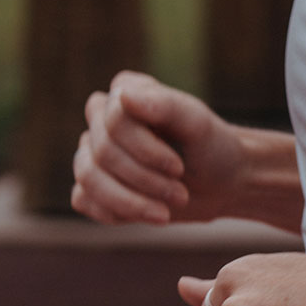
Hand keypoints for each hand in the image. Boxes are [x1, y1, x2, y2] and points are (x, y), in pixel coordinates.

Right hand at [71, 71, 246, 225]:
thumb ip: (164, 105)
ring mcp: (93, 152)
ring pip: (88, 179)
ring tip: (165, 213)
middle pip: (102, 153)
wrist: (221, 183)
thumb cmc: (210, 146)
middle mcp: (103, 120)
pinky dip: (117, 212)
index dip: (144, 149)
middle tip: (180, 194)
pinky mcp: (92, 185)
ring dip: (130, 201)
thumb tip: (122, 95)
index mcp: (125, 91)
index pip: (114, 120)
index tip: (177, 168)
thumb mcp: (196, 124)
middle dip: (144, 180)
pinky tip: (148, 214)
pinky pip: (84, 200)